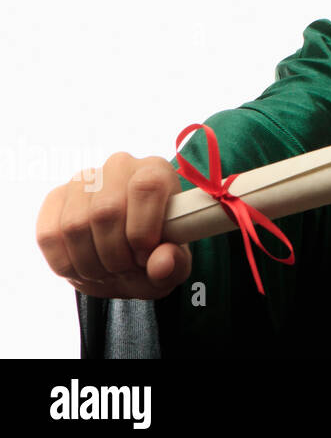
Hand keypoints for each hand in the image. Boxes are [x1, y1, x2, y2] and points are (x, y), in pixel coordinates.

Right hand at [36, 152, 191, 299]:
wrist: (124, 258)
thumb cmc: (155, 254)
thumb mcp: (175, 264)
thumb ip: (174, 264)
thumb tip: (162, 263)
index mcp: (157, 171)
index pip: (146, 187)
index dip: (143, 230)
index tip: (145, 257)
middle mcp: (119, 166)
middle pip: (106, 211)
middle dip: (115, 254)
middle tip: (125, 270)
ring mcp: (83, 180)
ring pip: (75, 225)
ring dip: (90, 262)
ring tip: (108, 271)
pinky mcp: (55, 199)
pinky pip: (49, 235)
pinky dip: (66, 263)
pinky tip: (85, 268)